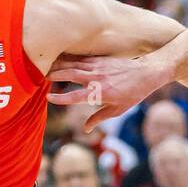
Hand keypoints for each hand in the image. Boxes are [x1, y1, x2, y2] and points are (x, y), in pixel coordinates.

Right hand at [47, 53, 172, 127]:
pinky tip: (59, 57)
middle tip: (39, 77)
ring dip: (58, 65)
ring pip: (73, 64)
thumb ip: (99, 118)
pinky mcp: (100, 58)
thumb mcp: (118, 110)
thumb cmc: (134, 93)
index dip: (61, 98)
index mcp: (100, 93)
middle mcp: (97, 78)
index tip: (49, 98)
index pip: (75, 97)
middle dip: (54, 75)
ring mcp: (98, 66)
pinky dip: (68, 58)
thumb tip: (85, 129)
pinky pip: (80, 58)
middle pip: (70, 75)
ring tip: (45, 66)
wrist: (148, 72)